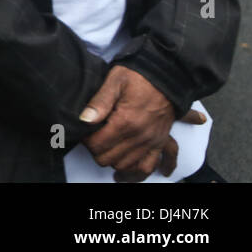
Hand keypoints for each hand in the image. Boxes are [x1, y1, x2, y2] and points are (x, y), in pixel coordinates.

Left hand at [80, 66, 176, 180]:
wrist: (167, 77)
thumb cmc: (138, 77)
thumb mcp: (115, 81)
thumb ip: (99, 102)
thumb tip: (84, 119)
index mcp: (125, 121)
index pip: (98, 145)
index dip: (86, 141)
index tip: (84, 133)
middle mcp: (140, 136)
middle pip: (110, 159)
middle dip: (97, 152)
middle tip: (93, 141)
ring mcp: (152, 141)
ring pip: (128, 166)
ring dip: (114, 163)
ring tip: (105, 153)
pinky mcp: (160, 143)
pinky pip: (150, 166)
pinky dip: (138, 173)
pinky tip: (128, 174)